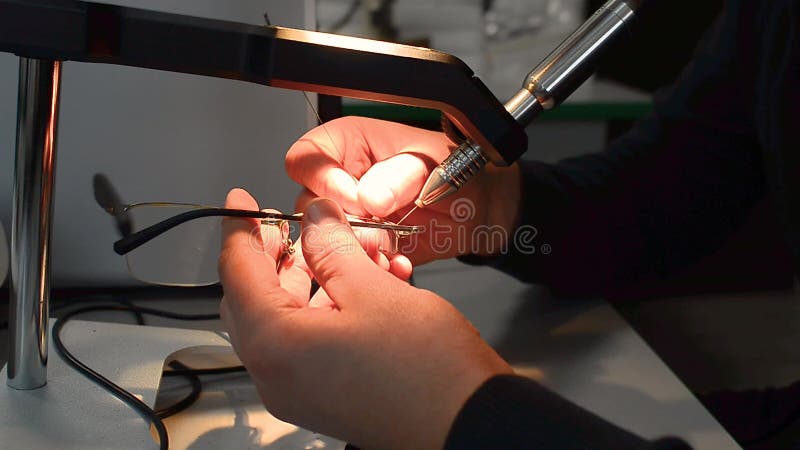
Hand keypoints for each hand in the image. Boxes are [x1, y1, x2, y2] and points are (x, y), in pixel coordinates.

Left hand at [219, 189, 512, 449]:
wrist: (469, 424)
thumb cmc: (424, 364)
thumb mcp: (374, 290)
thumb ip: (332, 247)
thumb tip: (313, 218)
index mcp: (276, 345)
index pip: (238, 274)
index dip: (240, 230)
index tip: (242, 201)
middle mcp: (276, 375)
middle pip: (255, 300)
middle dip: (275, 255)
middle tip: (294, 224)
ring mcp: (298, 391)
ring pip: (286, 320)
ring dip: (310, 279)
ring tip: (344, 247)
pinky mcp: (323, 398)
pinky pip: (309, 342)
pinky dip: (326, 308)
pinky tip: (364, 284)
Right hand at [285, 117, 521, 264]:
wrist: (479, 208)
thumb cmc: (456, 169)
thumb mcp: (433, 162)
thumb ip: (400, 175)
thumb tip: (369, 197)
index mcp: (349, 144)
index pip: (306, 159)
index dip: (323, 180)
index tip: (356, 198)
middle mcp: (342, 181)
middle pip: (309, 206)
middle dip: (342, 225)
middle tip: (375, 232)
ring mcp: (350, 217)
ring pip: (325, 241)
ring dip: (357, 253)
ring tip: (389, 251)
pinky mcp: (361, 248)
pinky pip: (349, 267)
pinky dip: (374, 271)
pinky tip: (398, 263)